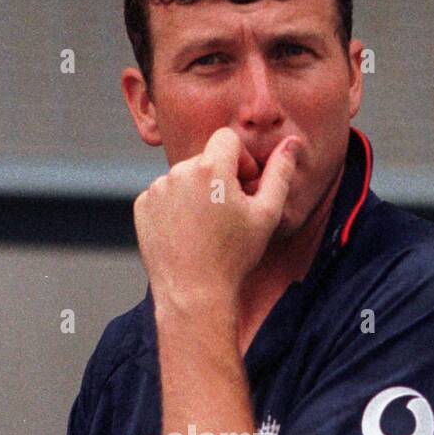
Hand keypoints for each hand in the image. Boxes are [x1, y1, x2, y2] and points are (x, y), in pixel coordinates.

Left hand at [133, 126, 301, 309]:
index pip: (227, 140)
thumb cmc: (234, 257)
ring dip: (197, 193)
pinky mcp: (142, 206)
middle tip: (227, 214)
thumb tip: (290, 144)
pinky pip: (164, 195)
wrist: (194, 294)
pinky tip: (187, 233)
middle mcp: (179, 171)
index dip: (241, 160)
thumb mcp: (267, 214)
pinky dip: (176, 208)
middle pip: (205, 159)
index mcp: (210, 167)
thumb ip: (280, 174)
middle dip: (218, 178)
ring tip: (206, 227)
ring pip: (184, 178)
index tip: (244, 186)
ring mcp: (157, 189)